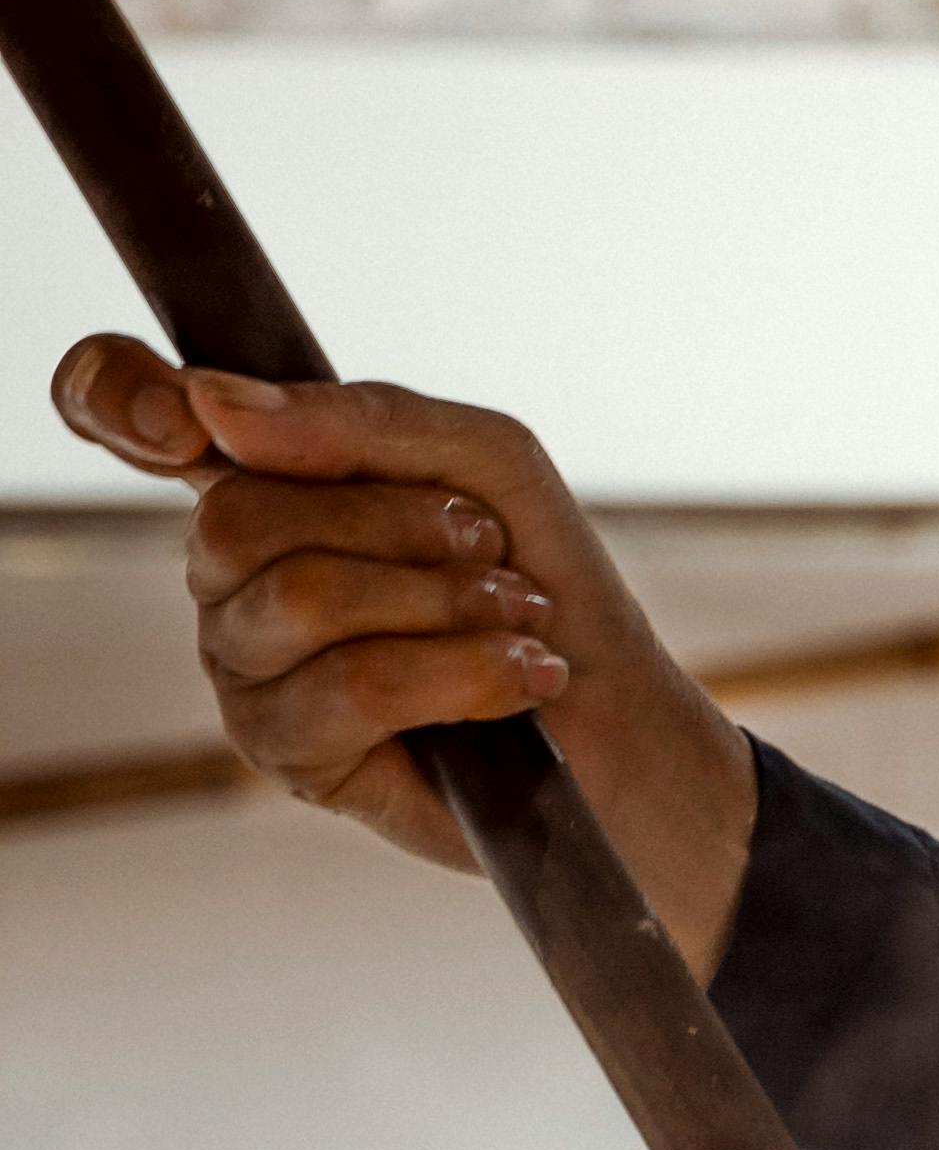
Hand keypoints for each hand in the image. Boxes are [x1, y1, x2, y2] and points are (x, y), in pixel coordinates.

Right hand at [48, 338, 756, 961]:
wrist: (615, 717)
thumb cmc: (542, 575)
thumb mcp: (480, 460)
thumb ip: (357, 424)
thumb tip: (214, 406)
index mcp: (261, 481)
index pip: (122, 409)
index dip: (111, 394)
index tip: (180, 422)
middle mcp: (228, 574)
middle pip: (238, 518)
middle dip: (394, 523)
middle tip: (487, 548)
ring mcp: (245, 668)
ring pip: (297, 602)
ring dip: (442, 601)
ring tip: (518, 618)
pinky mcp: (288, 755)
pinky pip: (345, 688)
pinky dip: (458, 672)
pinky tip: (516, 679)